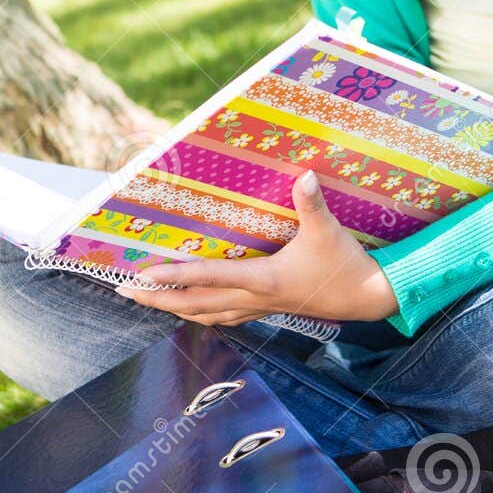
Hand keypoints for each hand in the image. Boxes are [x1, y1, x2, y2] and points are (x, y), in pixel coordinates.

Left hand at [124, 171, 398, 326]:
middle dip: (157, 299)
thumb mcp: (329, 231)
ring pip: (206, 315)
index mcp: (263, 279)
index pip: (207, 278)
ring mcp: (260, 307)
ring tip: (147, 303)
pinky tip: (193, 312)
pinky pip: (224, 317)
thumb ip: (312, 204)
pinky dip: (201, 314)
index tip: (140, 277)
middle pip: (194, 303)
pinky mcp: (269, 309)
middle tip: (123, 293)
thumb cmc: (346, 265)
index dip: (172, 277)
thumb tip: (304, 176)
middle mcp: (254, 298)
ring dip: (174, 309)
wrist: (369, 297)